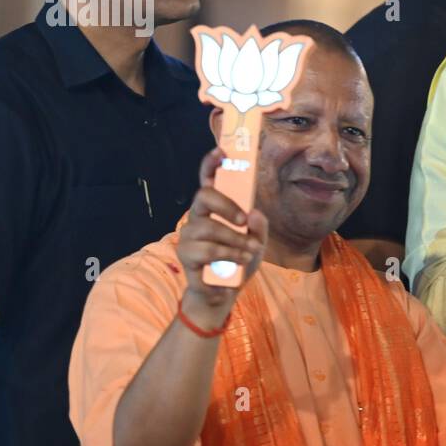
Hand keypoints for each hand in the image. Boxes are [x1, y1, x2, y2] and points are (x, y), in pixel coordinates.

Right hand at [177, 147, 268, 331]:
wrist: (224, 294)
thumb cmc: (238, 261)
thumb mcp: (258, 242)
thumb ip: (260, 226)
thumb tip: (254, 212)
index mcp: (214, 209)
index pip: (208, 180)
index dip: (211, 163)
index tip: (222, 150)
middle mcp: (197, 218)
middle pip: (203, 196)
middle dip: (227, 206)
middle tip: (244, 220)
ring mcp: (188, 236)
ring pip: (210, 229)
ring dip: (235, 242)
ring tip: (248, 253)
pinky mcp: (185, 257)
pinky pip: (206, 252)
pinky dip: (227, 260)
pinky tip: (234, 268)